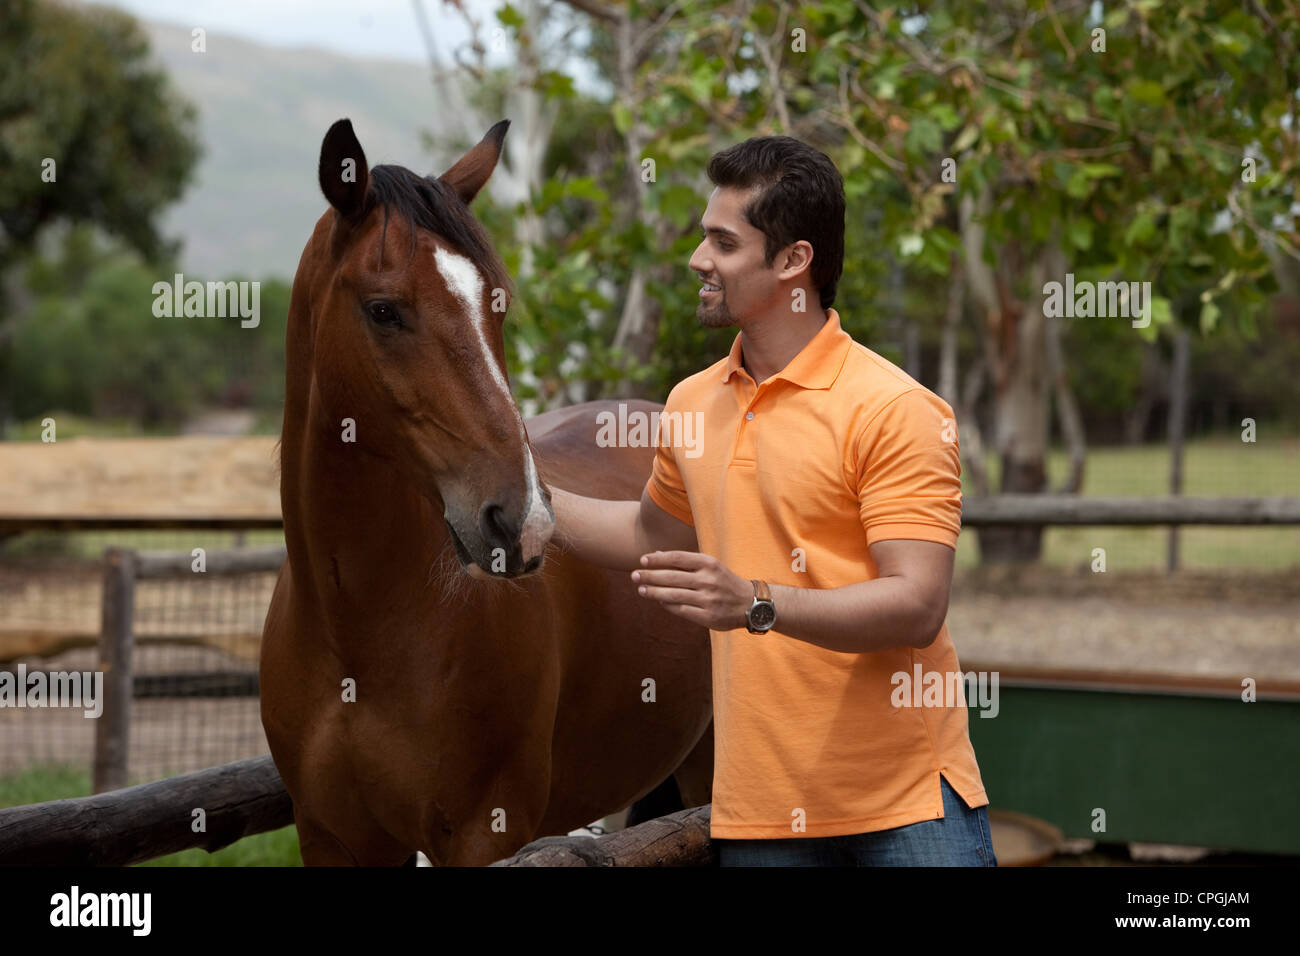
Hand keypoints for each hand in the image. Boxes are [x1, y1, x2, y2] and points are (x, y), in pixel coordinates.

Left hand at [631, 550, 751, 630]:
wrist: (750, 604)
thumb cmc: (724, 581)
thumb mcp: (710, 566)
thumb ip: (685, 561)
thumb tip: (656, 554)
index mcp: (709, 564)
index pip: (677, 558)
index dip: (658, 559)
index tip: (642, 560)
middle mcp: (708, 580)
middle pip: (672, 577)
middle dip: (650, 576)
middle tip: (634, 575)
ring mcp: (708, 600)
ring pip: (673, 595)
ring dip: (654, 592)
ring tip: (641, 590)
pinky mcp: (708, 617)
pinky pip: (681, 610)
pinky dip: (667, 605)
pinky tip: (659, 601)